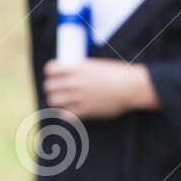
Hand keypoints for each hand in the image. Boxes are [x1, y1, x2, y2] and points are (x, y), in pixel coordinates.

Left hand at [42, 59, 157, 119]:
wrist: (132, 87)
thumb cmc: (118, 74)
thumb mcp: (96, 65)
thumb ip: (81, 70)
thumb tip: (71, 73)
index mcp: (77, 67)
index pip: (50, 69)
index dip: (51, 72)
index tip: (54, 75)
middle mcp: (74, 81)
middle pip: (49, 86)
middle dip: (52, 88)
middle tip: (58, 89)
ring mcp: (78, 97)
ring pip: (54, 100)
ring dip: (57, 100)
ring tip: (63, 101)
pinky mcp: (85, 110)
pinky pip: (66, 115)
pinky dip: (67, 114)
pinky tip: (71, 112)